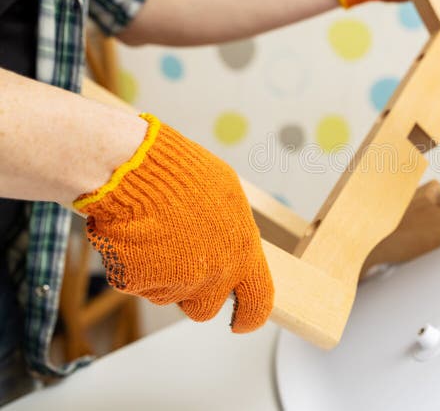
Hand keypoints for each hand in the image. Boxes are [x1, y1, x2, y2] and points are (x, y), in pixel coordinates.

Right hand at [73, 114, 272, 332]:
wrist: (136, 168)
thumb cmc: (182, 173)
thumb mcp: (228, 196)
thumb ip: (234, 232)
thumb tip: (233, 243)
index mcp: (243, 254)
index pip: (258, 303)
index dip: (250, 317)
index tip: (242, 323)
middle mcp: (214, 275)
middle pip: (205, 307)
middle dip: (193, 292)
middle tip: (179, 259)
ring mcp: (175, 283)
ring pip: (168, 294)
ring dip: (161, 273)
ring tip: (154, 231)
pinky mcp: (138, 283)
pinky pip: (135, 282)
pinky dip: (131, 264)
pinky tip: (133, 233)